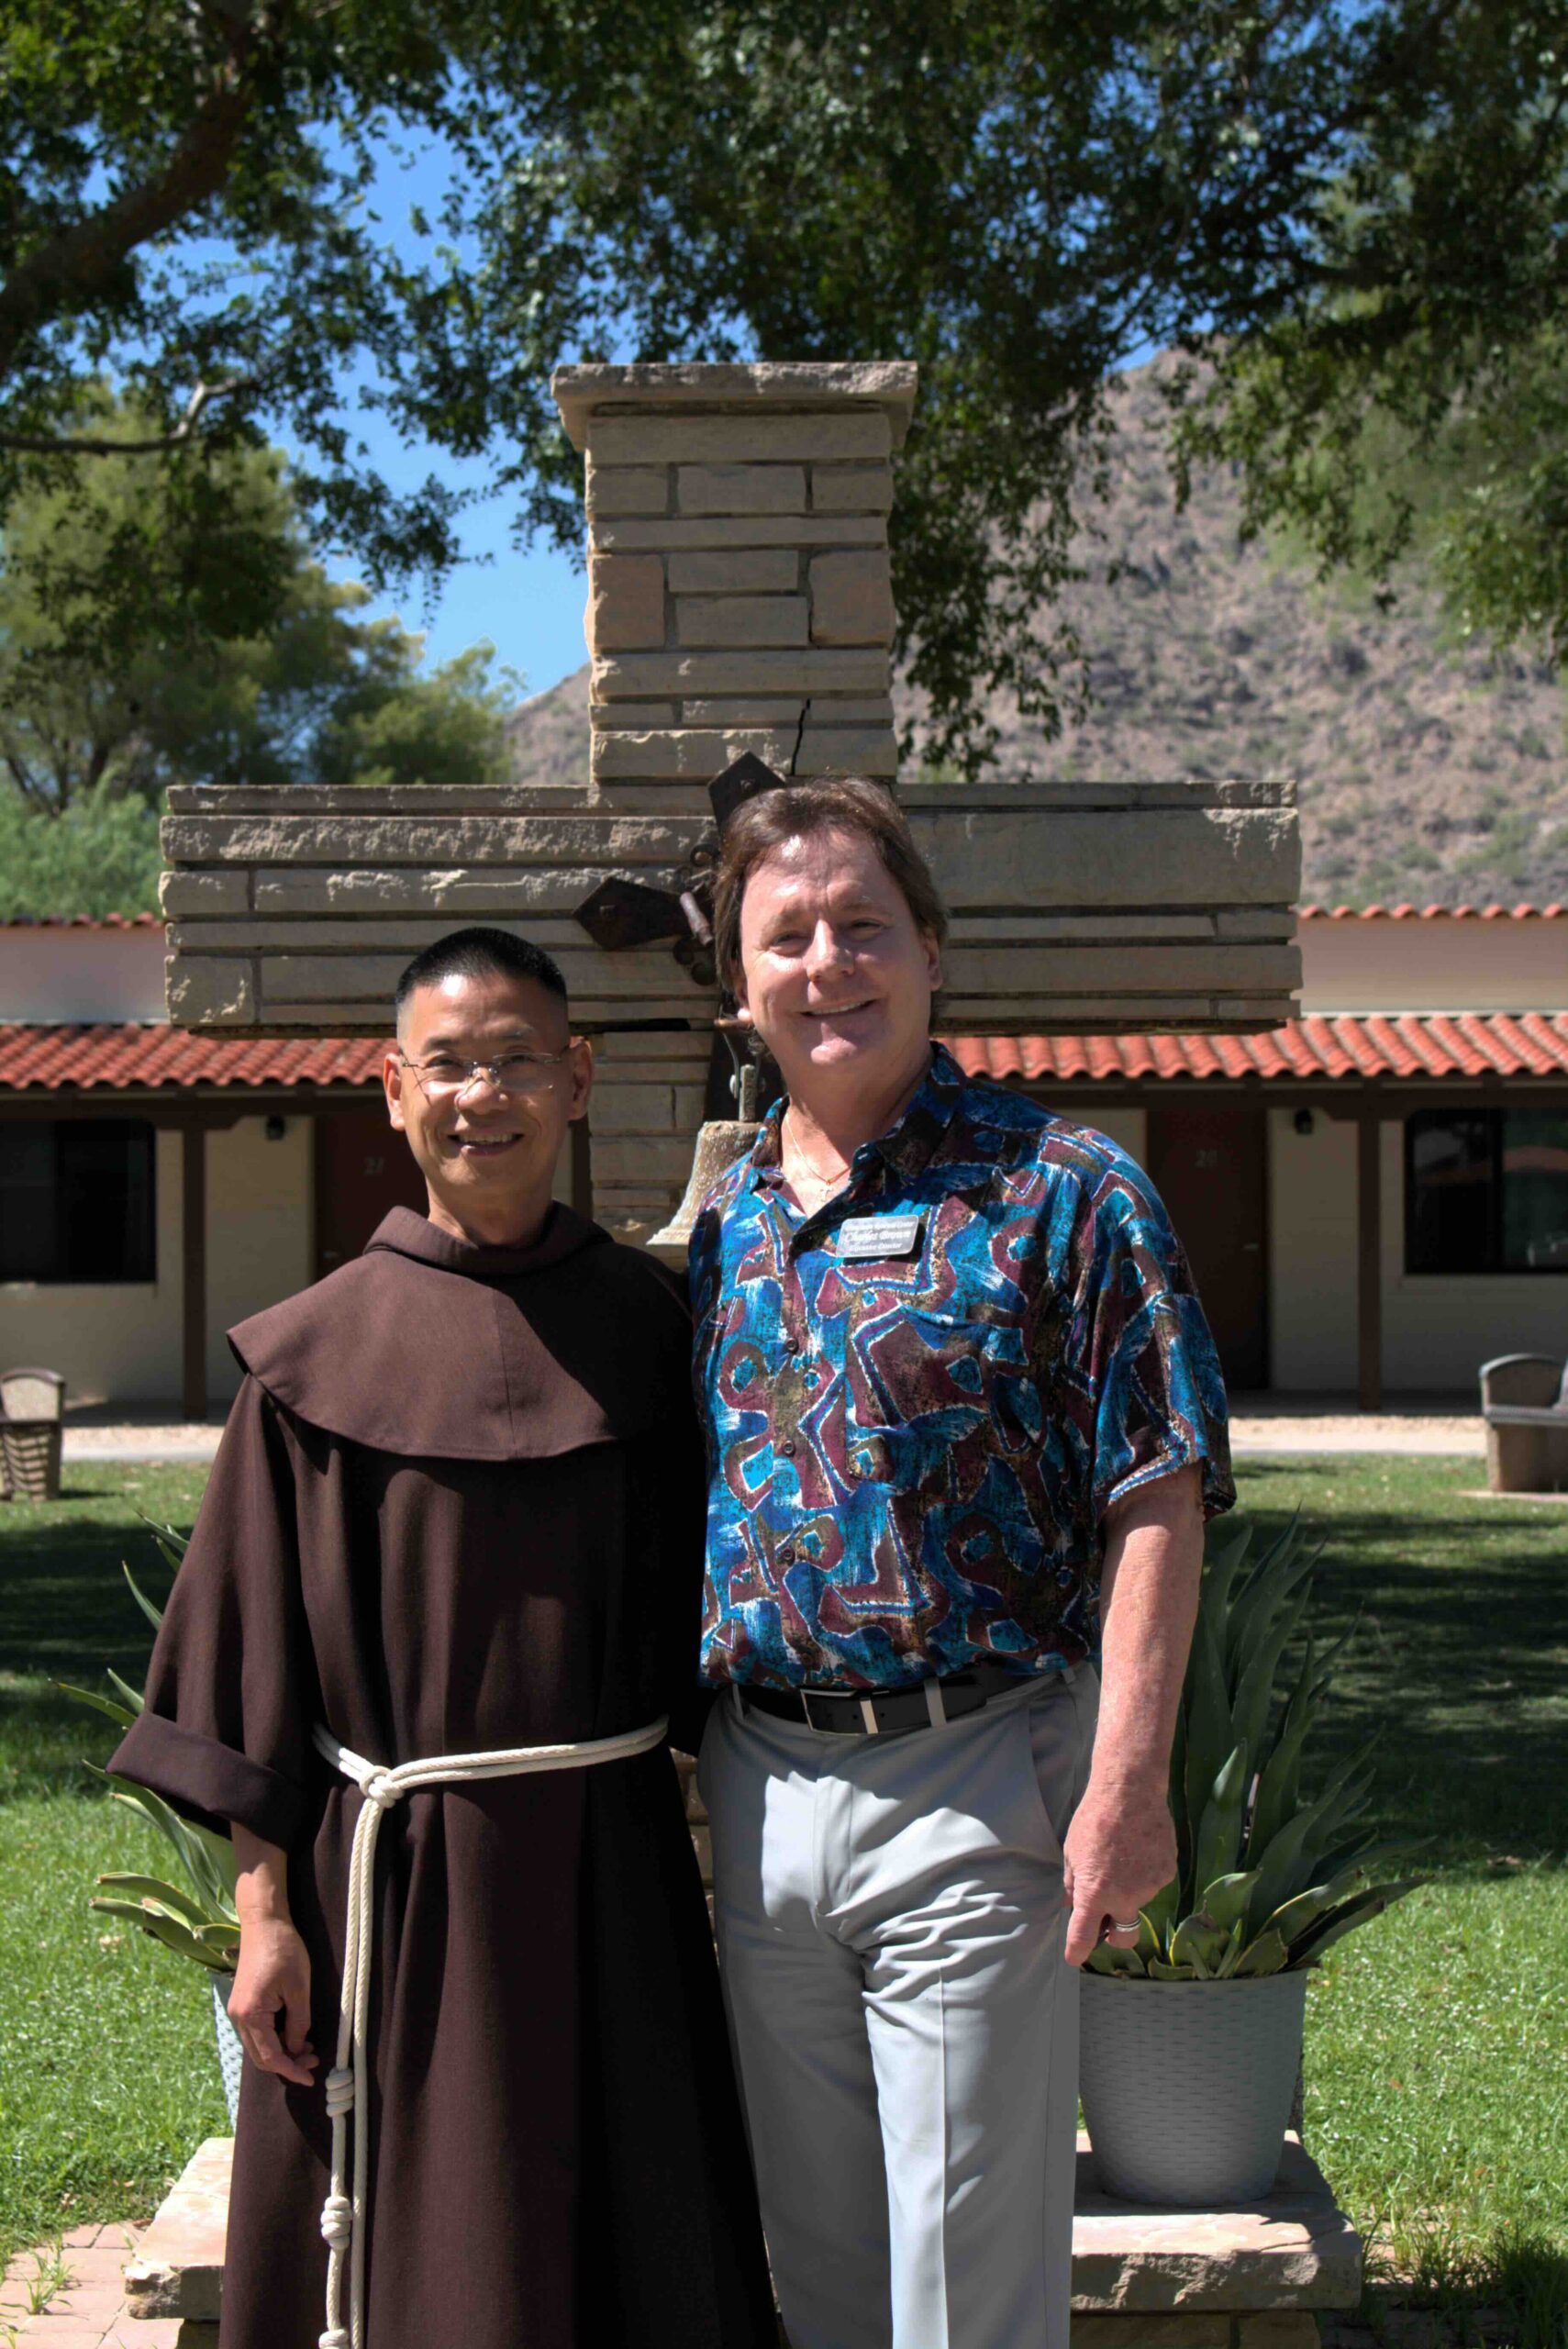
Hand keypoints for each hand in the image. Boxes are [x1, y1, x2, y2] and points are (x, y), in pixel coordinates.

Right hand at [227, 1915, 318, 2086]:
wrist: (263, 1923)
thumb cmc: (283, 1950)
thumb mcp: (299, 1988)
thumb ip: (299, 2023)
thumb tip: (298, 2049)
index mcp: (250, 2015)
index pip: (271, 2056)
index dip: (291, 2070)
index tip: (310, 2078)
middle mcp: (238, 2018)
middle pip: (262, 2057)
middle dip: (288, 2063)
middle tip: (314, 2061)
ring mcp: (238, 2011)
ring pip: (259, 2046)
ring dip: (283, 2051)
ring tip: (309, 2048)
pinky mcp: (243, 2004)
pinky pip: (258, 2032)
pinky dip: (275, 2039)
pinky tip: (295, 2034)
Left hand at [1061, 1775, 1175, 1968]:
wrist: (1130, 1791)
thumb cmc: (1093, 1819)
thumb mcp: (1071, 1852)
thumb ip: (1073, 1884)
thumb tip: (1073, 1904)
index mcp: (1094, 1894)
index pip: (1083, 1938)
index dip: (1077, 1952)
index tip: (1075, 1958)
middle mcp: (1124, 1898)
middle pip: (1124, 1939)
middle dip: (1115, 1937)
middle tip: (1106, 1919)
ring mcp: (1149, 1888)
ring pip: (1137, 1903)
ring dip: (1128, 1892)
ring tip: (1123, 1855)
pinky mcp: (1167, 1874)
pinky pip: (1152, 1884)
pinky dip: (1144, 1874)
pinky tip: (1139, 1849)